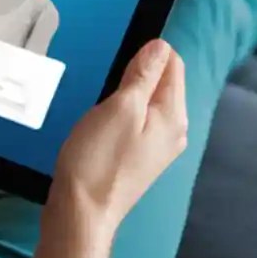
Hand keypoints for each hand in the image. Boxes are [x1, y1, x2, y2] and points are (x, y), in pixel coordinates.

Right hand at [51, 39, 188, 228]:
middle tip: (108, 80)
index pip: (174, 65)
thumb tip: (160, 47)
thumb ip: (144, 75)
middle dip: (138, 73)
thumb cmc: (98, 159)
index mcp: (174, 116)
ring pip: (149, 103)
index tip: (121, 55)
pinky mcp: (140, 158)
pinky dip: (123, 113)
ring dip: (128, 93)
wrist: (82, 211)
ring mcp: (158, 147)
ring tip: (103, 101)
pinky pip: (138, 122)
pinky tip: (103, 121)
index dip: (149, 51)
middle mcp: (174, 131)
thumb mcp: (121, 107)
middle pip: (163, 84)